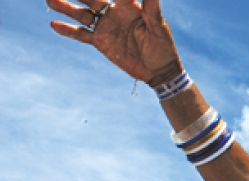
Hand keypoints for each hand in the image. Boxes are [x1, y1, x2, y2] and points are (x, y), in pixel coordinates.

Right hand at [48, 0, 183, 85]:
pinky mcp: (101, 42)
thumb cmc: (163, 46)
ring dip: (67, 8)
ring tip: (50, 0)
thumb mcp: (158, 27)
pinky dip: (68, 30)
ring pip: (83, 14)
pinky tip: (54, 24)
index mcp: (129, 7)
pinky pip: (82, 35)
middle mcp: (114, 14)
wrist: (158, 70)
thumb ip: (152, 9)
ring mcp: (106, 27)